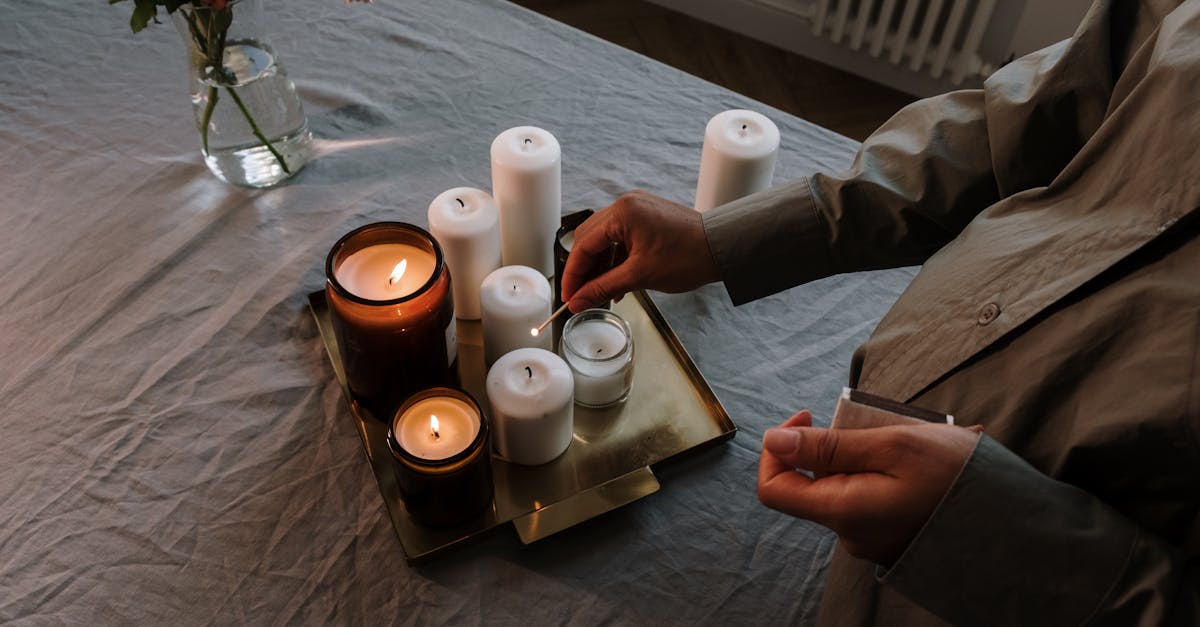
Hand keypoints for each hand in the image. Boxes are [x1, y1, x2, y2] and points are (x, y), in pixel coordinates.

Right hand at [560, 190, 719, 311]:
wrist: (724, 248)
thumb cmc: (688, 256)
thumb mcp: (640, 276)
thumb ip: (603, 288)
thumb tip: (577, 301)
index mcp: (622, 212)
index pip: (583, 245)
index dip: (573, 275)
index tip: (569, 297)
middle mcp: (626, 204)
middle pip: (590, 240)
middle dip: (584, 271)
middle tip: (581, 296)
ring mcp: (638, 209)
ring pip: (605, 240)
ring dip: (601, 267)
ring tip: (602, 293)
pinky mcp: (648, 217)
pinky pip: (622, 238)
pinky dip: (617, 260)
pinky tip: (618, 282)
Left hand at [757, 411, 981, 565]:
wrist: (1018, 525)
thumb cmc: (958, 478)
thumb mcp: (892, 444)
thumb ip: (827, 446)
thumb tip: (773, 442)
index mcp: (843, 512)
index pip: (774, 489)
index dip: (778, 449)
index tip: (807, 416)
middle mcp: (850, 535)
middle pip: (815, 483)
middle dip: (837, 445)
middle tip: (878, 424)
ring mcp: (872, 540)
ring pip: (847, 487)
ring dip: (867, 456)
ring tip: (914, 442)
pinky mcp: (893, 538)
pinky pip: (872, 499)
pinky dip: (886, 474)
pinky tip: (924, 463)